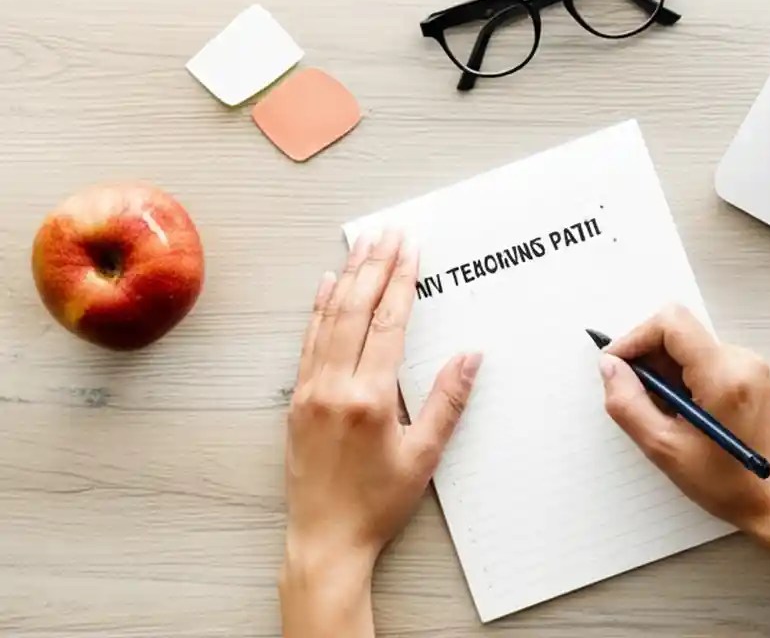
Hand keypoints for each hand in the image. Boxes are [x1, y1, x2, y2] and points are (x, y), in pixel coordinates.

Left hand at [285, 229, 482, 573]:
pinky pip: (307, 341)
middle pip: (355, 309)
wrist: (324, 539)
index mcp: (369, 398)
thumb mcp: (425, 456)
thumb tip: (470, 356)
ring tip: (362, 244)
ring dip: (346, 277)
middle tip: (390, 233)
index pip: (388, 323)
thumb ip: (447, 401)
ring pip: (327, 318)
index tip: (411, 250)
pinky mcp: (296, 400)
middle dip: (375, 265)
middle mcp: (333, 386)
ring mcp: (309, 390)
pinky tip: (324, 285)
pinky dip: (317, 308)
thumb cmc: (377, 503)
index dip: (402, 281)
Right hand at [599, 305, 769, 539]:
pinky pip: (703, 361)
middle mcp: (739, 359)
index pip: (671, 322)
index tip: (615, 368)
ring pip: (688, 348)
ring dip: (665, 374)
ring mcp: (748, 365)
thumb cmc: (730, 484)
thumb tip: (610, 367)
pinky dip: (683, 380)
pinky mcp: (749, 376)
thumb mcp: (665, 449)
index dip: (635, 338)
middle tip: (637, 400)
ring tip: (664, 416)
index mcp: (722, 373)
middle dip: (648, 360)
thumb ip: (629, 404)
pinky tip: (683, 416)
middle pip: (678, 333)